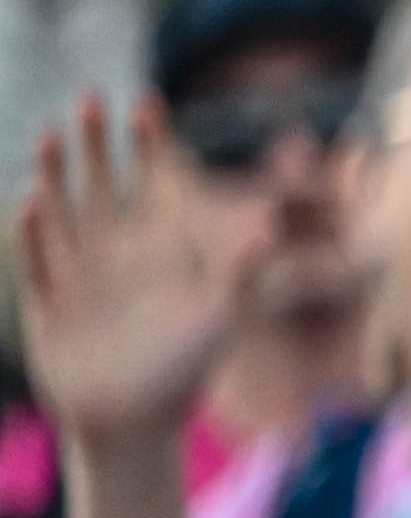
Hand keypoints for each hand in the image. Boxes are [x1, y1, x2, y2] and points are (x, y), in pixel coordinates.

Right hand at [12, 98, 268, 449]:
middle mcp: (118, 246)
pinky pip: (38, 259)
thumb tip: (273, 224)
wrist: (135, 420)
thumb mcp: (222, 314)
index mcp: (164, 243)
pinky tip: (30, 204)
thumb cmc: (186, 366)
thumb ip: (243, 269)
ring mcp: (79, 268)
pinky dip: (35, 234)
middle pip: (105, 180)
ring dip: (57, 174)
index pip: (157, 179)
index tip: (148, 99)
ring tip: (51, 136)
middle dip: (98, 141)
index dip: (152, 141)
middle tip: (93, 98)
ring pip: (65, 208)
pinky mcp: (48, 297)